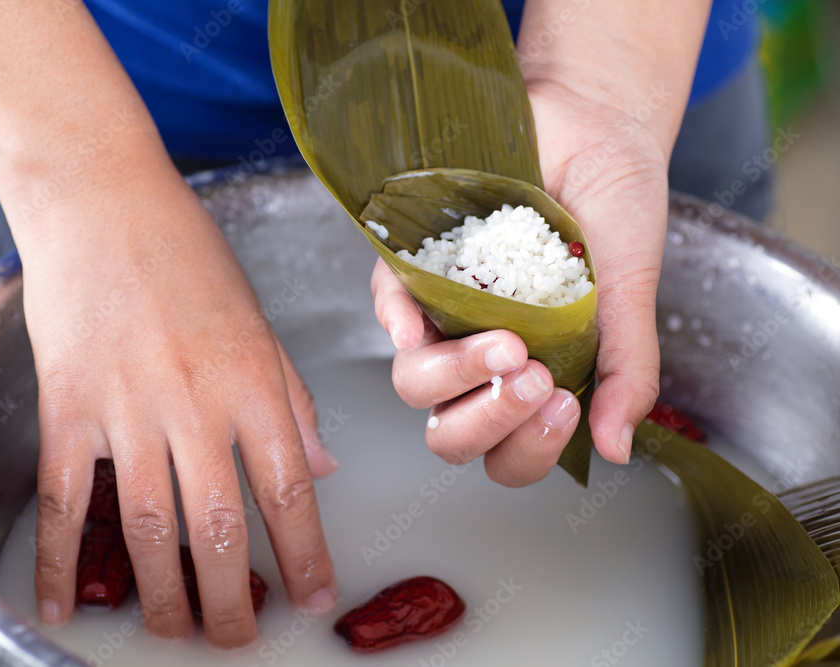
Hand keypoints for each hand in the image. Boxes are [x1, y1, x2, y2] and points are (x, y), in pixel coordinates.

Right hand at [21, 173, 337, 647]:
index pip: (290, 490)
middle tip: (238, 639)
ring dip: (163, 595)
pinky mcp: (67, 407)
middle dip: (231, 601)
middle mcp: (195, 406)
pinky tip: (65, 604)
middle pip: (218, 529)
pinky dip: (61, 560)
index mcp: (253, 383)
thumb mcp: (260, 321)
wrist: (103, 203)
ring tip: (176, 632)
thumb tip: (321, 466)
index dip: (305, 554)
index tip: (314, 597)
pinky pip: (62, 501)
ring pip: (147, 530)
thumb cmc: (188, 254)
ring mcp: (126, 410)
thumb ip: (290, 400)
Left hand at [372, 78, 664, 484]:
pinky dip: (399, 321)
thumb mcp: (630, 290)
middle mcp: (483, 355)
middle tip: (532, 375)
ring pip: (414, 382)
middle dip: (488, 420)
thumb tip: (618, 448)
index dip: (529, 449)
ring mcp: (445, 314)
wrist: (593, 123)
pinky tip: (418, 329)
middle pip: (453, 431)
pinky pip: (389, 306)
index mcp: (536, 374)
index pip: (513, 450)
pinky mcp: (415, 265)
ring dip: (454, 376)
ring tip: (505, 341)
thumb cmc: (616, 206)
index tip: (563, 403)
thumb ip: (625, 368)